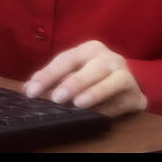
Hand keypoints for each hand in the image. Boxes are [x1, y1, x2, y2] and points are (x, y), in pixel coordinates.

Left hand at [23, 40, 147, 117]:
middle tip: (55, 98)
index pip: (65, 59)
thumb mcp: (75, 75)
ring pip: (109, 78)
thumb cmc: (97, 79)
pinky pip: (122, 94)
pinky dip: (110, 103)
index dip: (47, 74)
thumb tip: (27, 87)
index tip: (31, 90)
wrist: (132, 86)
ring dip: (93, 91)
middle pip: (88, 66)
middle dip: (71, 82)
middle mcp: (107, 56)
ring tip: (77, 103)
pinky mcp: (134, 89)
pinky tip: (98, 112)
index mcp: (88, 49)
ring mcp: (123, 70)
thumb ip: (54, 80)